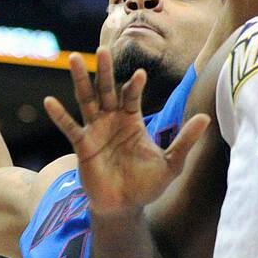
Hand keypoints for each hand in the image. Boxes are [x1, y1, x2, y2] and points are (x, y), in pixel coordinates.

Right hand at [43, 48, 209, 216]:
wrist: (126, 208)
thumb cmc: (147, 184)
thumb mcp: (171, 162)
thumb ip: (185, 140)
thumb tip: (207, 118)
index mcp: (132, 120)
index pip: (131, 95)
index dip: (134, 85)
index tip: (140, 75)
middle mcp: (112, 120)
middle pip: (107, 89)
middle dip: (105, 71)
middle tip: (102, 50)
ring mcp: (95, 131)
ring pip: (87, 100)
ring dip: (80, 80)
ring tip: (74, 59)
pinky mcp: (83, 146)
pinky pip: (70, 128)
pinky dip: (60, 115)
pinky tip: (50, 100)